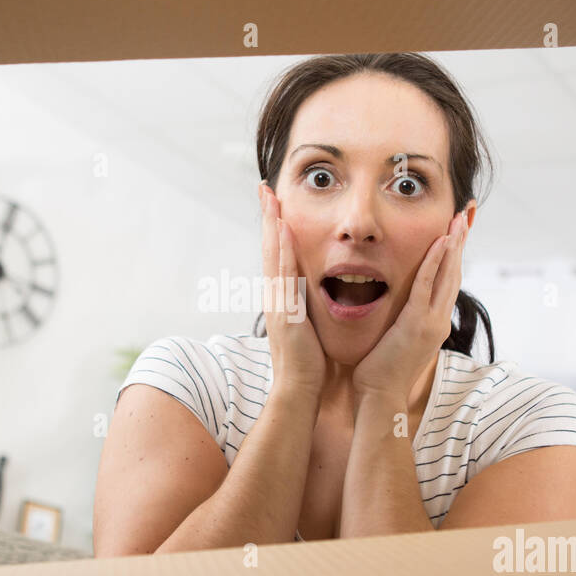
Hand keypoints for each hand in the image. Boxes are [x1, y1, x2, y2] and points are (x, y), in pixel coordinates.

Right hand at [259, 182, 324, 396]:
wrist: (299, 388)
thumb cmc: (308, 362)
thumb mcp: (307, 326)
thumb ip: (306, 307)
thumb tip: (311, 294)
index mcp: (281, 297)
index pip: (276, 255)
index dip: (273, 228)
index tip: (274, 204)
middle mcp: (274, 294)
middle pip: (268, 247)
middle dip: (266, 216)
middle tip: (264, 187)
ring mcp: (276, 300)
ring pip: (271, 254)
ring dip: (270, 223)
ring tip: (270, 197)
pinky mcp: (284, 308)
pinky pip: (283, 272)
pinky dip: (281, 249)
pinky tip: (281, 228)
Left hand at [352, 211, 467, 405]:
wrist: (380, 399)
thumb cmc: (380, 373)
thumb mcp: (396, 341)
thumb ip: (401, 321)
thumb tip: (396, 308)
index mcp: (433, 322)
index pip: (447, 280)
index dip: (453, 253)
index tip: (457, 228)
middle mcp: (439, 320)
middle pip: (454, 272)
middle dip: (460, 241)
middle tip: (465, 213)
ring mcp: (432, 322)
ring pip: (447, 275)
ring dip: (453, 245)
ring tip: (458, 219)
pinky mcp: (418, 324)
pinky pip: (428, 286)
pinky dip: (436, 263)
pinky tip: (441, 242)